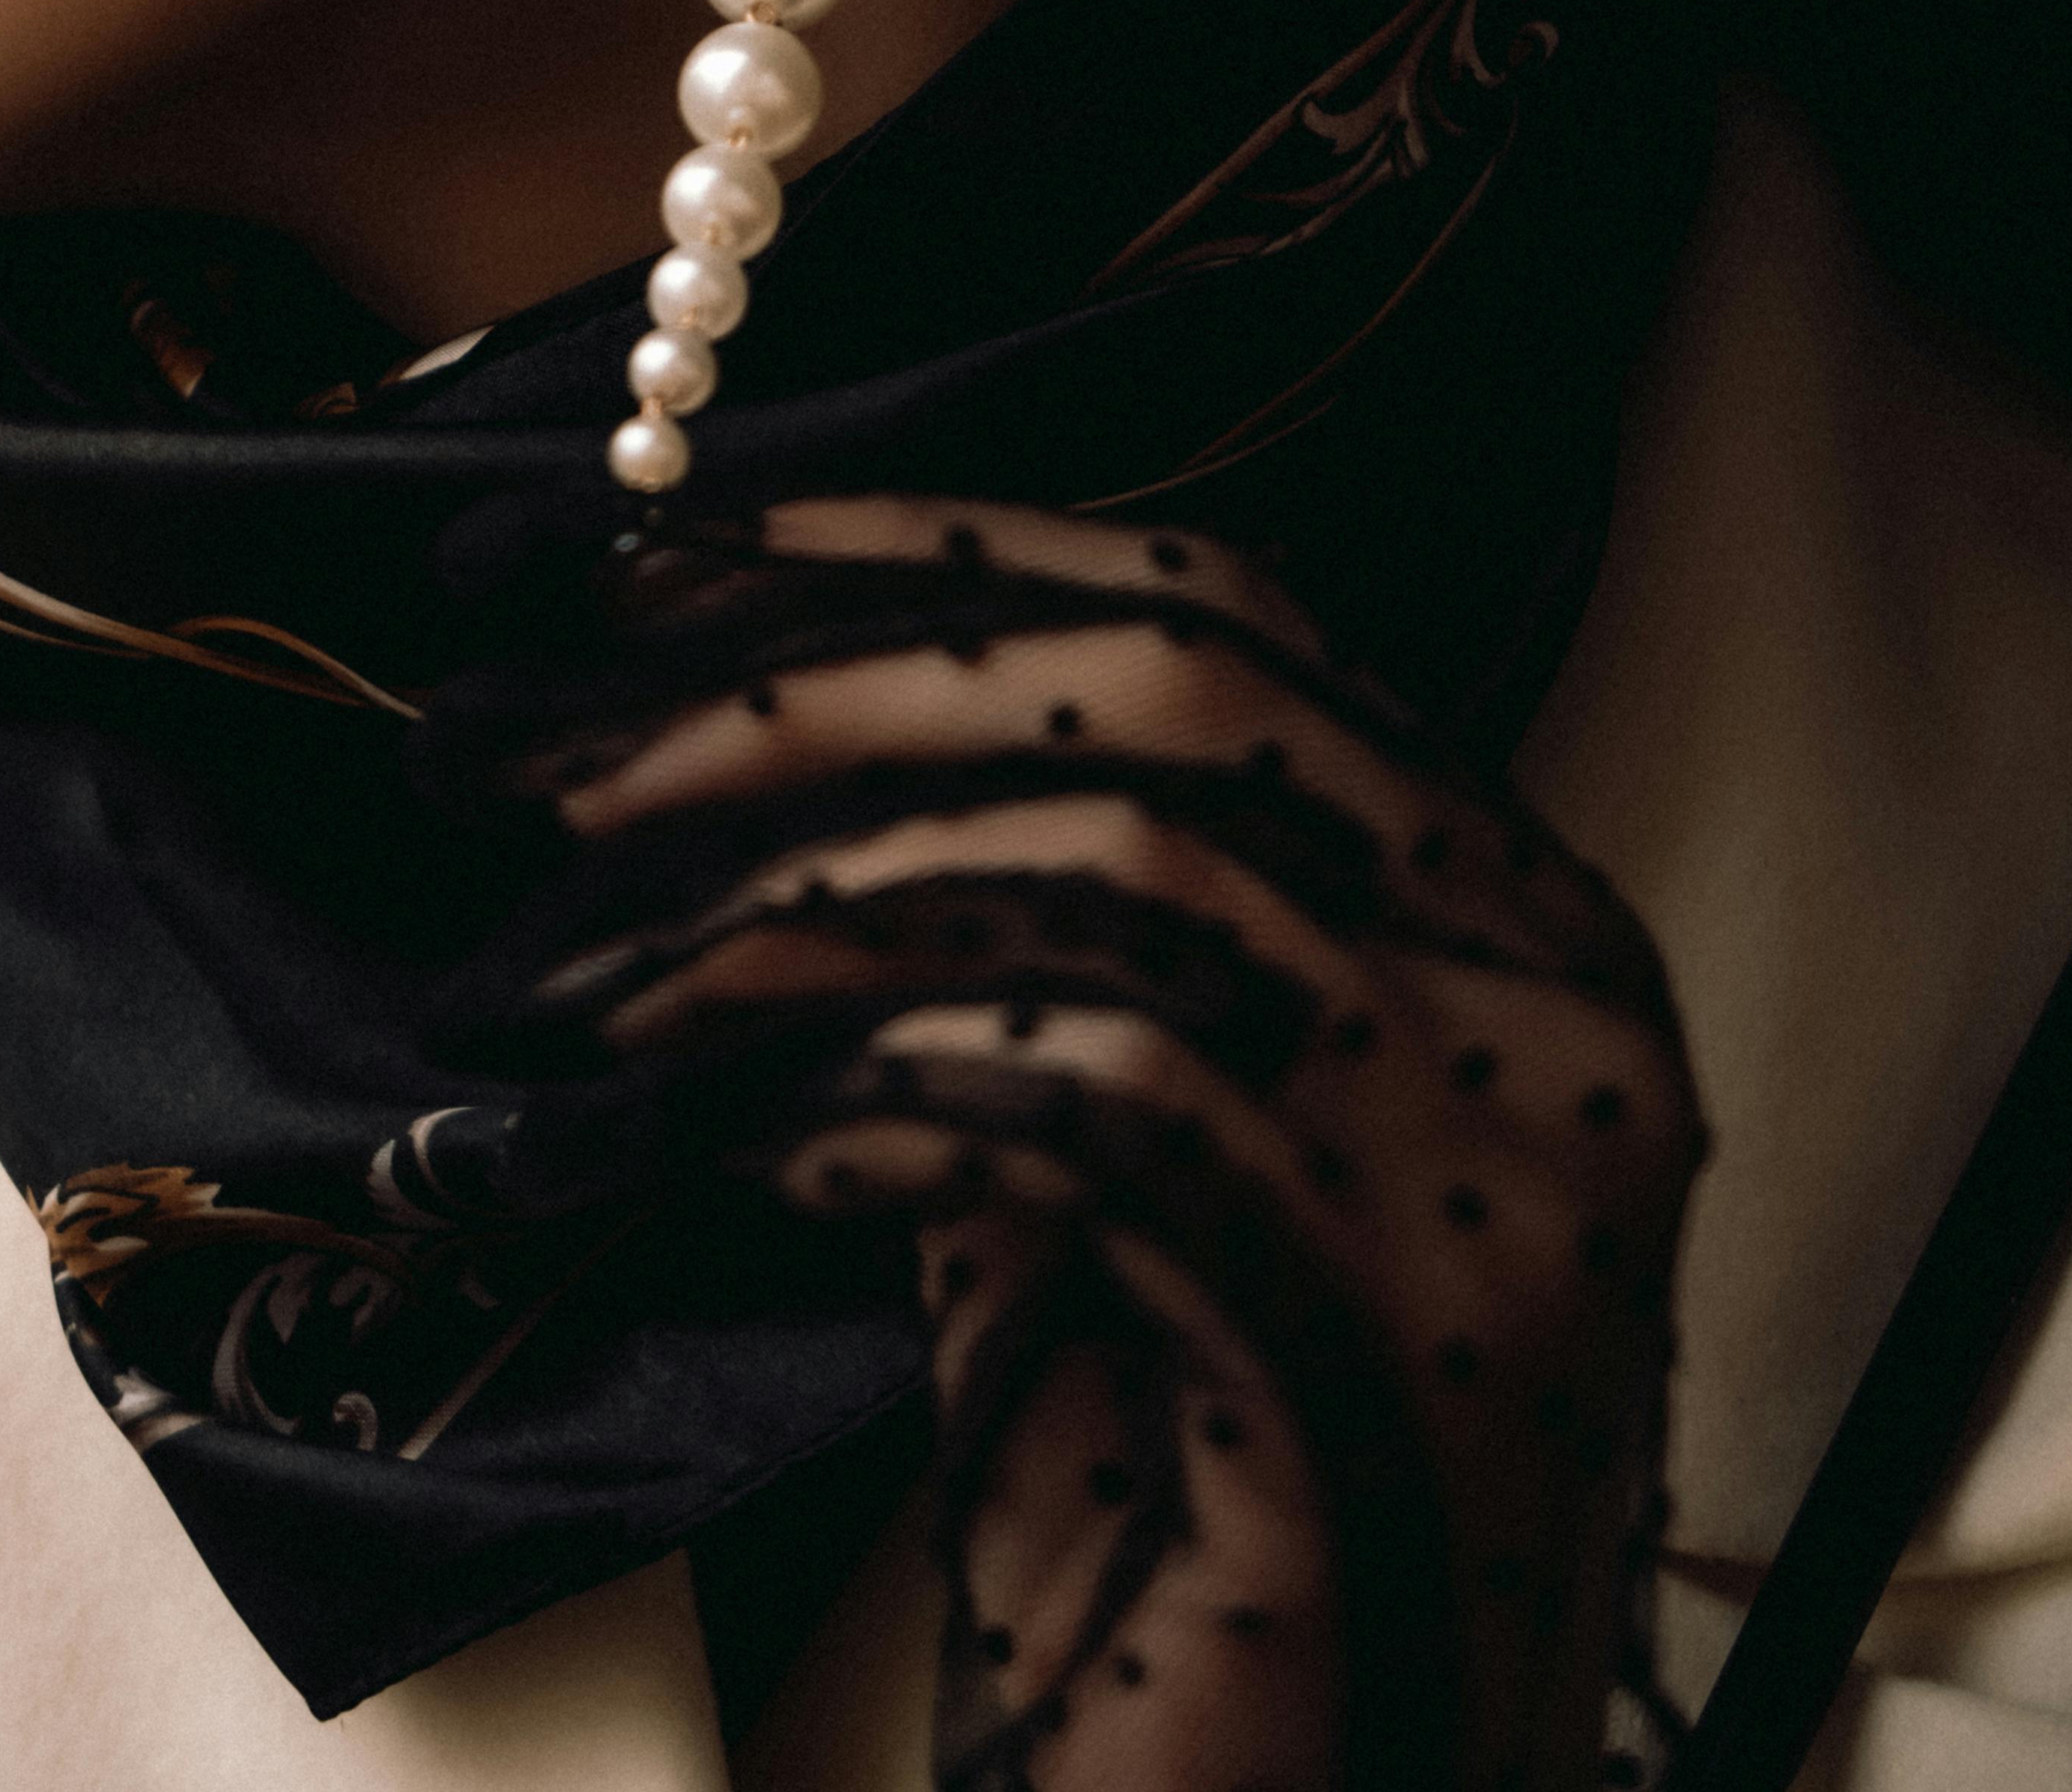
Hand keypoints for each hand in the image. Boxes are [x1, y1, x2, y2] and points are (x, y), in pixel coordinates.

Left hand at [470, 499, 1700, 1791]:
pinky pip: (1085, 1103)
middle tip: (512, 741)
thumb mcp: (1093, 1172)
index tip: (633, 539)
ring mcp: (1515, 1171)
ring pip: (1105, 876)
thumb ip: (1009, 937)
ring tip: (545, 981)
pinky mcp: (1404, 1340)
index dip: (907, 552)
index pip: (1205, 614)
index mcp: (1512, 920)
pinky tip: (704, 1139)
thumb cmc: (1180, 1533)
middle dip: (797, 682)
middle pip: (1161, 690)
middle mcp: (1559, 1007)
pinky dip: (854, 1092)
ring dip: (766, 907)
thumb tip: (730, 707)